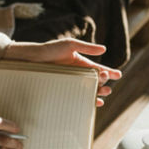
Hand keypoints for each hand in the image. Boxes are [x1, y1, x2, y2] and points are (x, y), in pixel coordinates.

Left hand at [4, 38, 121, 105]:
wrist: (31, 58)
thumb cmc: (49, 49)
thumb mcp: (69, 45)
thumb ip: (86, 47)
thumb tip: (104, 49)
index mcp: (80, 62)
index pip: (97, 68)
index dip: (108, 72)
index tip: (117, 75)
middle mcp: (77, 73)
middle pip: (95, 81)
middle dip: (104, 84)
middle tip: (108, 87)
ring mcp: (70, 82)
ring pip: (88, 90)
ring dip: (98, 93)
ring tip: (104, 94)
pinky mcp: (63, 89)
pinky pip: (77, 96)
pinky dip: (86, 100)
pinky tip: (93, 103)